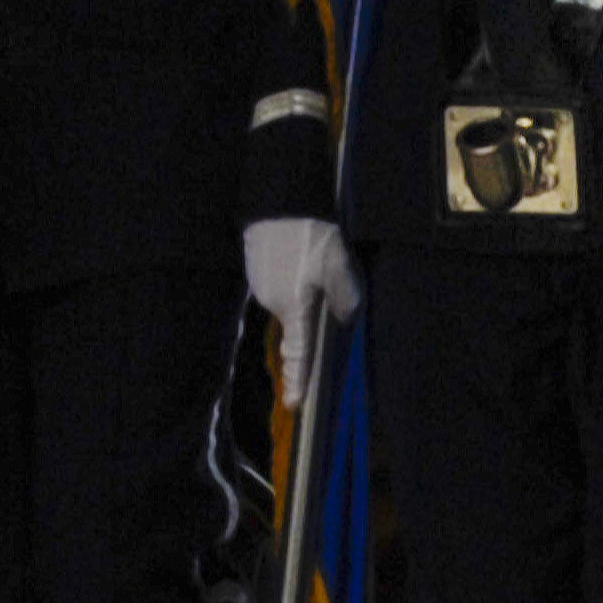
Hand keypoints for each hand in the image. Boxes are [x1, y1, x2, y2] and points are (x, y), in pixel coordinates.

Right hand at [244, 215, 359, 407]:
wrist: (279, 197)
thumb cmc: (308, 234)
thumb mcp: (338, 266)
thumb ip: (344, 298)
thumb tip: (346, 318)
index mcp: (293, 308)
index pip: (297, 353)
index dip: (298, 380)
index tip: (294, 404)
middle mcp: (273, 303)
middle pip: (296, 322)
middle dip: (311, 316)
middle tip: (327, 286)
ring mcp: (261, 286)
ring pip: (289, 301)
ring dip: (303, 292)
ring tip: (315, 263)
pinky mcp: (257, 269)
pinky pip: (280, 285)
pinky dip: (292, 279)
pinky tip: (301, 257)